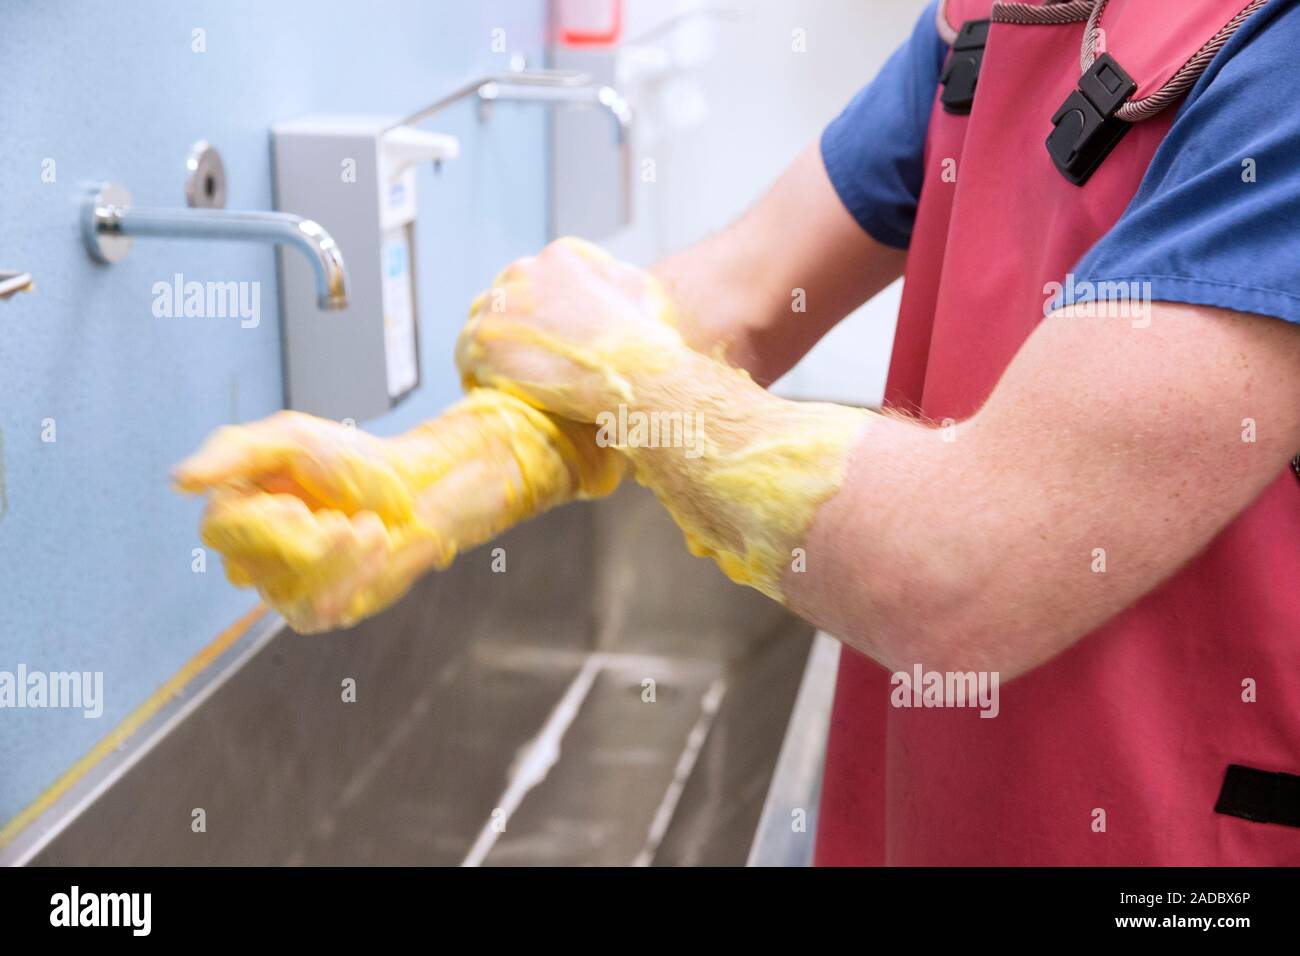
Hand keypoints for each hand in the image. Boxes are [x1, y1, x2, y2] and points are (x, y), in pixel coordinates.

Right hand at [173, 394, 626, 632]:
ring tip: (368, 525)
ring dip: (338, 556)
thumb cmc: (355, 461)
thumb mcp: (291, 438)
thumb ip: (234, 451)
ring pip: (285, 592)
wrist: (418, 489)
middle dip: (304, 540)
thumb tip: (178, 479)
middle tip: (341, 516)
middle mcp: (253, 554)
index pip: (218, 531)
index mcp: (238, 511)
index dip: (262, 522)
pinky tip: (375, 546)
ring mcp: (283, 587)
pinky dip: (353, 575)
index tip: (301, 505)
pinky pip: (318, 610)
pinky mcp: (319, 610)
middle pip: (247, 566)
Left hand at [456, 237, 689, 421]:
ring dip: (490, 349)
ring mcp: (500, 307)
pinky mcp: (485, 343)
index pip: (529, 278)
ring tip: (500, 377)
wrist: (633, 376)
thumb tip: (602, 275)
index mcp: (557, 257)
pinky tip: (489, 389)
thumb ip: (613, 276)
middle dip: (510, 327)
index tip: (539, 334)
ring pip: (479, 324)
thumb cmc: (646, 341)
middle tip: (521, 358)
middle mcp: (522, 273)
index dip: (533, 309)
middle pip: (501, 298)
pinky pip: (466, 355)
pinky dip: (475, 372)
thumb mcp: (641, 289)